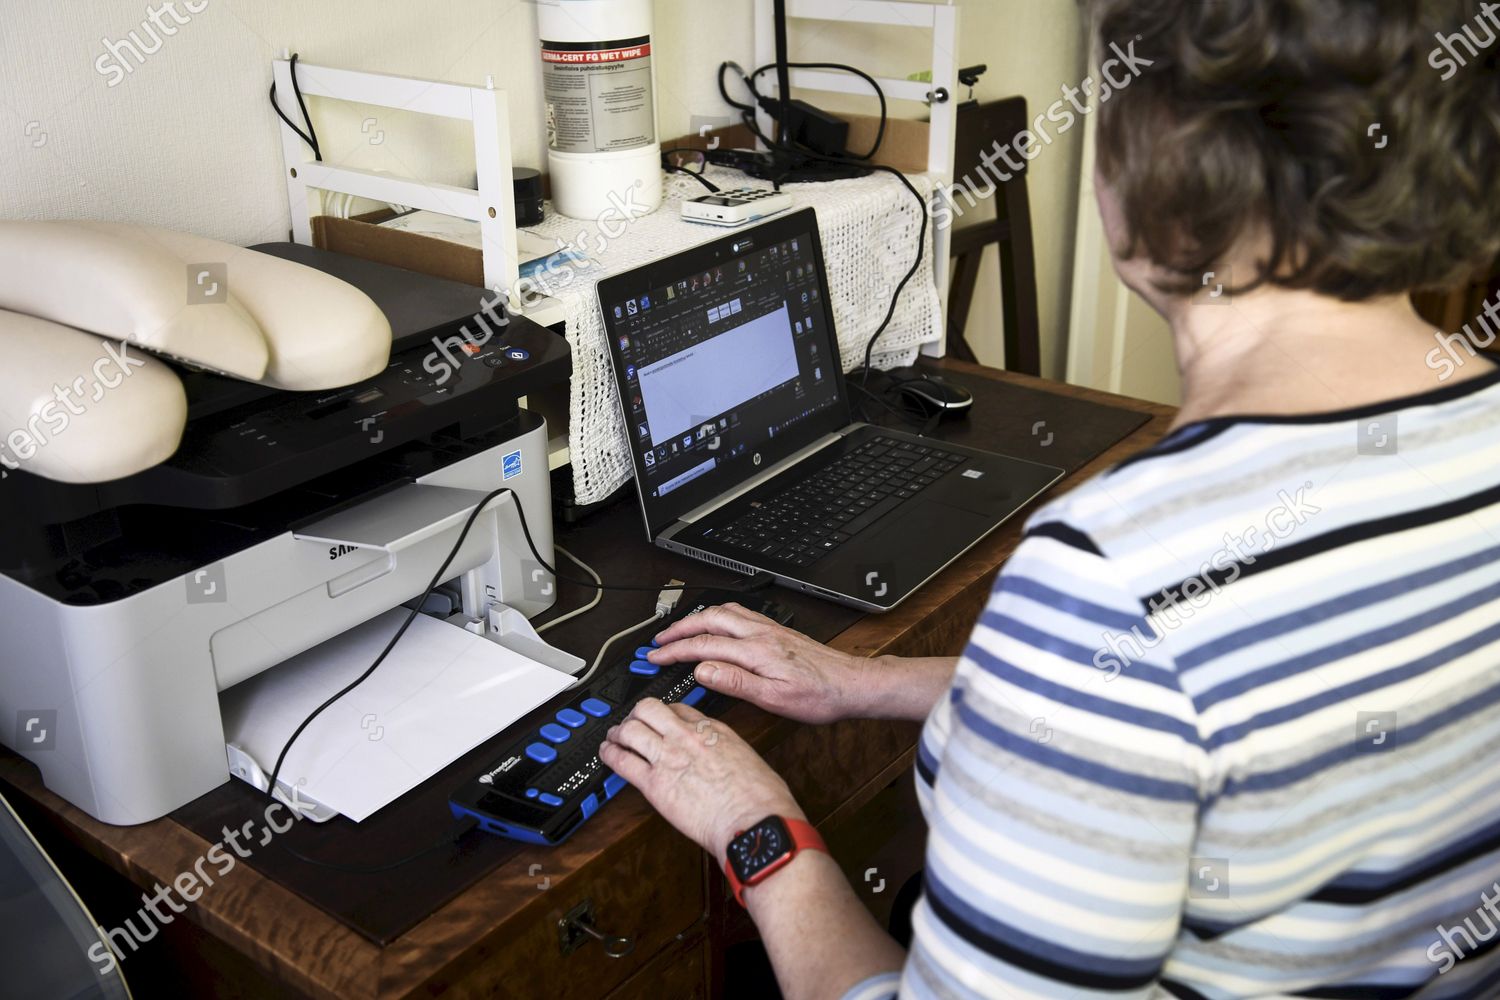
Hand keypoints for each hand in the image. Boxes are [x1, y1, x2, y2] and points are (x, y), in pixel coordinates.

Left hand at [599, 698, 801, 857]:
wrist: (754, 824)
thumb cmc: (762, 801)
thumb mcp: (750, 760)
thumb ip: (729, 754)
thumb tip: (725, 762)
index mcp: (713, 730)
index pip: (679, 708)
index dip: (665, 713)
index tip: (661, 722)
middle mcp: (687, 737)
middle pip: (649, 709)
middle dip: (637, 714)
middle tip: (632, 723)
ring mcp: (668, 758)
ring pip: (630, 730)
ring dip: (618, 732)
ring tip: (613, 737)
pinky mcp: (655, 785)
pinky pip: (621, 761)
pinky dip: (609, 754)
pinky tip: (606, 754)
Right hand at [647, 603, 863, 723]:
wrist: (852, 684)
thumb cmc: (820, 696)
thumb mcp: (775, 699)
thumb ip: (736, 683)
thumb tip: (703, 671)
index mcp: (756, 652)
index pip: (703, 645)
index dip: (674, 651)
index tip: (655, 658)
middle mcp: (761, 634)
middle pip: (709, 620)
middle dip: (678, 628)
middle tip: (658, 641)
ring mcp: (769, 629)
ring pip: (724, 612)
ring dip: (696, 618)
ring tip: (679, 629)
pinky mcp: (778, 630)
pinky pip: (739, 613)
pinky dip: (717, 615)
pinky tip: (716, 623)